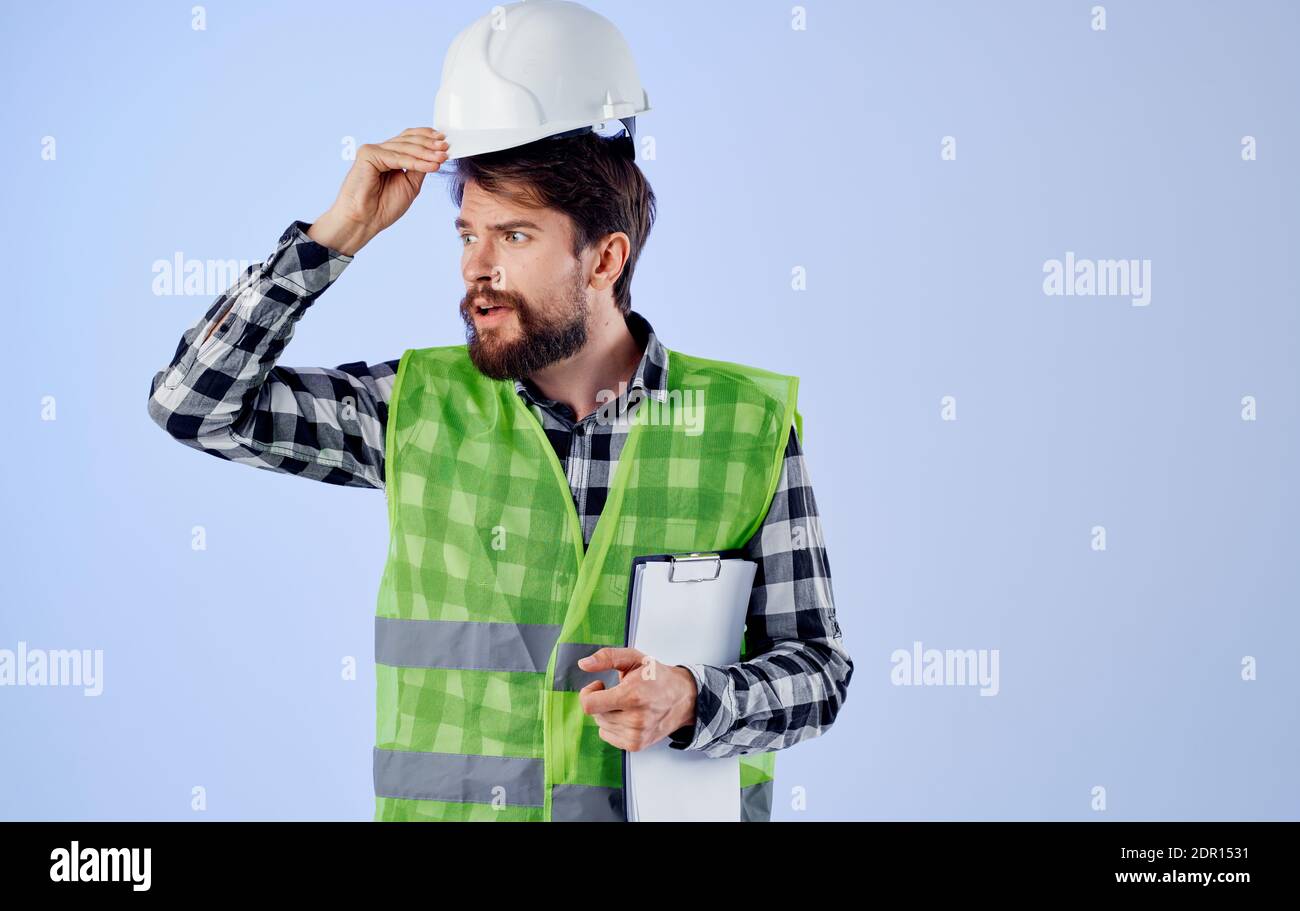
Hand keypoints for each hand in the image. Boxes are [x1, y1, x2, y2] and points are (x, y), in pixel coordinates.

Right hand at [308, 127, 449, 254]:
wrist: (365, 220)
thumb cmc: (384, 207)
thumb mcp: (410, 185)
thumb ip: (419, 168)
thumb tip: (436, 155)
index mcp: (389, 156)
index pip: (409, 139)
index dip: (426, 137)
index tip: (444, 141)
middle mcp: (381, 150)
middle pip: (408, 140)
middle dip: (429, 145)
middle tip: (446, 148)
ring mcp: (373, 151)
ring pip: (405, 148)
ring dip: (426, 153)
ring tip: (442, 158)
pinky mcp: (368, 154)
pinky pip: (397, 158)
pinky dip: (416, 162)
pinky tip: (431, 166)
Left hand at [577, 647, 697, 751]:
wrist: (683, 698)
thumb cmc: (657, 677)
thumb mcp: (634, 658)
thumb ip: (607, 657)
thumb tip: (583, 664)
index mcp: (633, 695)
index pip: (590, 705)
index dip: (588, 693)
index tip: (599, 685)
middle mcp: (635, 719)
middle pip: (595, 714)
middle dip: (601, 701)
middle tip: (618, 692)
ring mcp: (636, 735)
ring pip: (601, 725)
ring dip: (608, 713)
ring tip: (627, 704)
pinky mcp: (636, 745)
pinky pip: (607, 735)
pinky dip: (612, 725)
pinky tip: (627, 716)